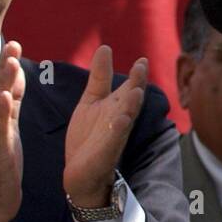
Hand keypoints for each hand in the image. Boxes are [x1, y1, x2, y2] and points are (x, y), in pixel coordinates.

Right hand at [0, 41, 26, 221]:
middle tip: (13, 43)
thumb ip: (13, 102)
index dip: (7, 64)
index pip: (2, 85)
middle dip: (4, 66)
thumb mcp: (9, 125)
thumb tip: (16, 76)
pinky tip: (6, 98)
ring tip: (10, 62)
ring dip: (3, 83)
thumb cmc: (1, 160)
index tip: (14, 42)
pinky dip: (1, 112)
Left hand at [64, 46, 146, 207]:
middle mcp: (119, 119)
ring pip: (126, 118)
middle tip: (142, 68)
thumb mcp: (90, 102)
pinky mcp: (106, 152)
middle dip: (136, 85)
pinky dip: (118, 130)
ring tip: (135, 91)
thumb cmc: (88, 137)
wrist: (80, 174)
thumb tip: (105, 47)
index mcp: (116, 106)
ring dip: (131, 106)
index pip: (129, 86)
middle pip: (130, 99)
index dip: (136, 75)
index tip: (141, 60)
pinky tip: (120, 120)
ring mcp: (114, 136)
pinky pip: (114, 139)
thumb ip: (100, 77)